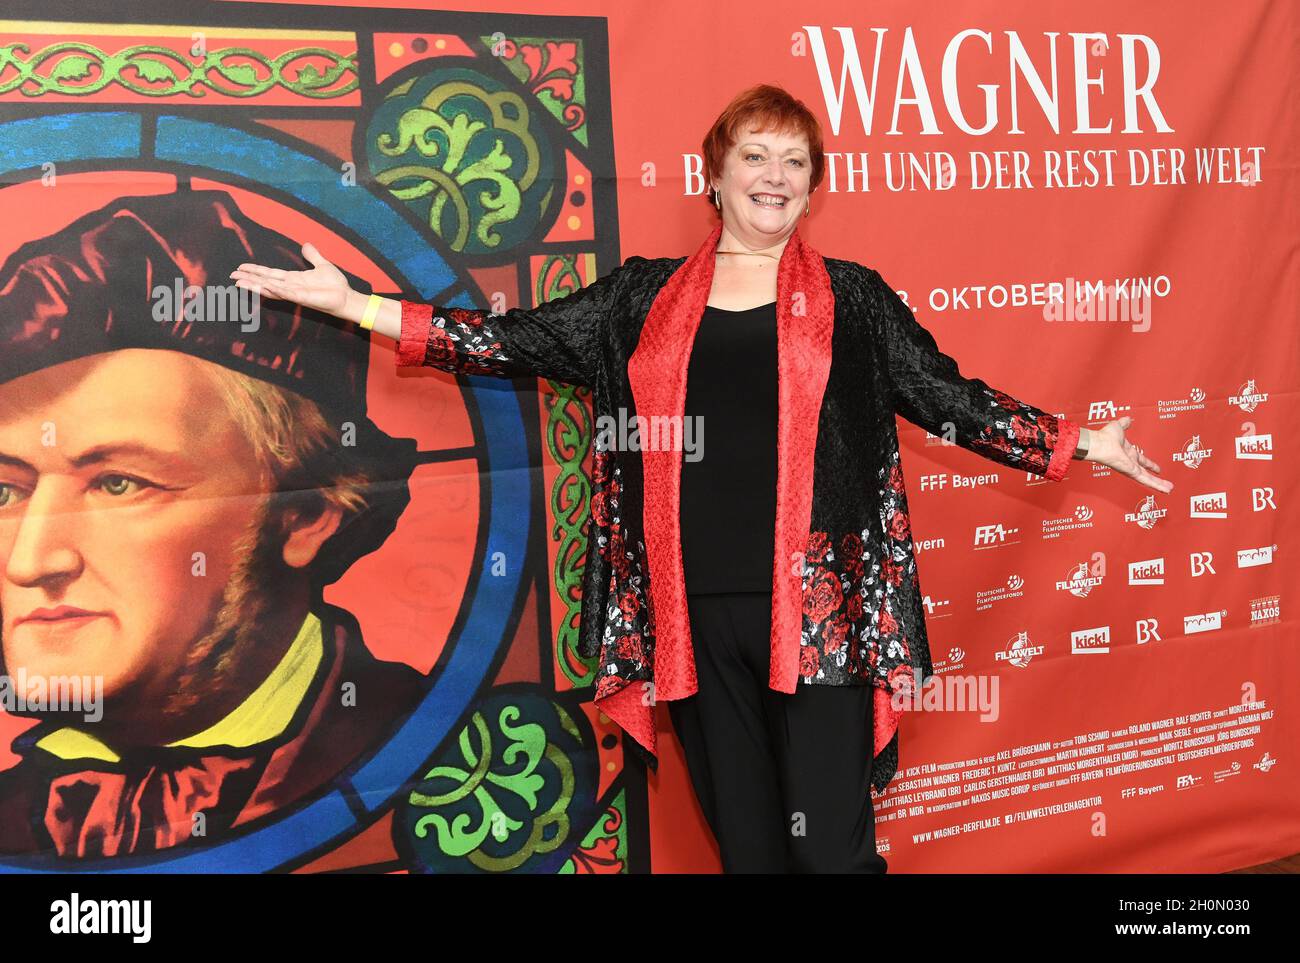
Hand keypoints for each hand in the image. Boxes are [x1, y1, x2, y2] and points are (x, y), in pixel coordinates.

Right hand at [230, 242, 350, 315]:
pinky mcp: (303, 298)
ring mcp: (295, 293)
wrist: (347, 297)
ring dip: (255, 286)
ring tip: (239, 283)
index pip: (270, 274)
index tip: (241, 267)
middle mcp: (291, 286)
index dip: (255, 271)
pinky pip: (286, 294)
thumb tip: (306, 245)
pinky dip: (275, 290)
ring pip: (270, 289)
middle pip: (265, 281)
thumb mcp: (322, 265)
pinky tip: (263, 286)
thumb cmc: (335, 285)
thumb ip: (313, 256)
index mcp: (293, 279)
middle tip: (232, 276)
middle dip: (249, 279)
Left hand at [1086, 416, 1172, 492]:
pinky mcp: (1131, 472)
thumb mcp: (1119, 427)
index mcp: (1128, 453)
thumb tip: (1128, 419)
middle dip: (1157, 479)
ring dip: (1159, 484)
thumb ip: (1125, 423)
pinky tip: (1165, 489)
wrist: (1099, 443)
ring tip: (1169, 489)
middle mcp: (1129, 462)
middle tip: (1166, 484)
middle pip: (1146, 473)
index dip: (1150, 465)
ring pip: (1147, 479)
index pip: (1142, 460)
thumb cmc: (1104, 436)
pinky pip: (1145, 480)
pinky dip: (1156, 485)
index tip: (1157, 469)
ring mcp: (1130, 468)